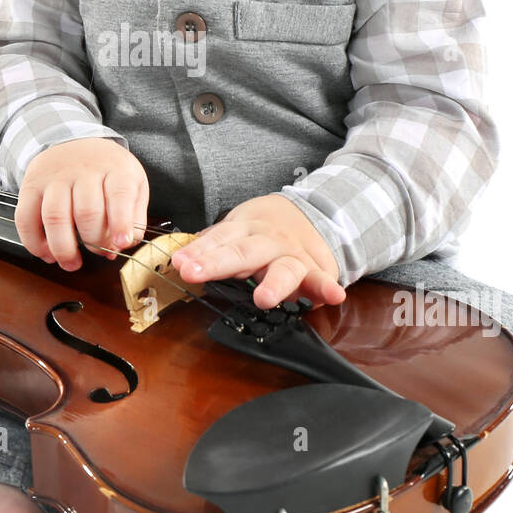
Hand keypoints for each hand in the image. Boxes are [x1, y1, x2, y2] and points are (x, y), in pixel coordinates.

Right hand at [14, 138, 148, 269]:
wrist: (74, 142)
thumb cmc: (106, 169)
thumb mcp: (132, 182)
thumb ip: (134, 214)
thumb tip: (126, 243)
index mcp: (115, 169)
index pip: (119, 194)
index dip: (121, 222)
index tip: (121, 243)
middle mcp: (83, 171)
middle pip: (86, 211)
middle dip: (93, 242)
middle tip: (99, 253)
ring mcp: (55, 178)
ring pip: (55, 217)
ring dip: (63, 248)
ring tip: (71, 263)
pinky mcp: (31, 186)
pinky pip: (26, 218)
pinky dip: (34, 242)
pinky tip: (46, 253)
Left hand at [169, 194, 346, 309]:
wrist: (310, 213)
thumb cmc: (261, 232)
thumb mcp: (236, 231)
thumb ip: (212, 247)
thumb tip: (181, 260)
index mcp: (243, 230)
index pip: (218, 239)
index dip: (198, 252)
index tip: (179, 263)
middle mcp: (267, 241)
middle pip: (243, 252)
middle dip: (219, 263)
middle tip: (195, 273)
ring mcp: (293, 255)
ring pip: (284, 268)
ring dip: (274, 283)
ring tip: (263, 298)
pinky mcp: (316, 270)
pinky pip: (321, 280)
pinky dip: (327, 288)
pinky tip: (333, 297)